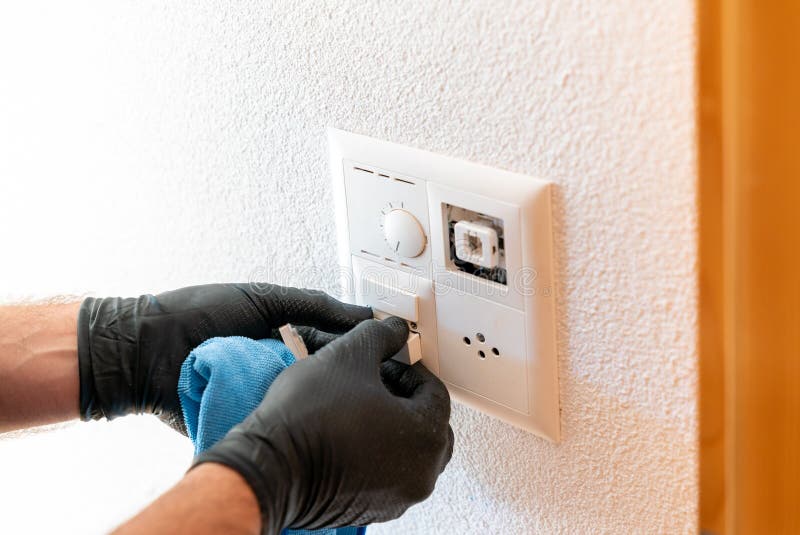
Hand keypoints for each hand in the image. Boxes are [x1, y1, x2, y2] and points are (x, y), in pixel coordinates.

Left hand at [77, 283, 371, 432]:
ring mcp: (265, 397)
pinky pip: (279, 425)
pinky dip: (295, 424)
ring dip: (326, 404)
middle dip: (350, 382)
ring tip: (356, 406)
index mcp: (285, 339)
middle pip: (326, 379)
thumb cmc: (196, 315)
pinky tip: (318, 424)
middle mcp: (279, 369)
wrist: (143, 351)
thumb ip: (312, 304)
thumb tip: (363, 315)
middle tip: (381, 387)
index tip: (390, 356)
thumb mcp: (263, 298)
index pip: (334, 347)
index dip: (360, 352)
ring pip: (307, 405)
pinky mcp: (248, 422)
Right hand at [193, 317, 453, 533]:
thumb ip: (380, 336)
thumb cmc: (309, 416)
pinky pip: (388, 474)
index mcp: (426, 438)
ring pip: (410, 452)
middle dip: (406, 399)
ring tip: (359, 406)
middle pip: (429, 425)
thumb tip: (394, 330)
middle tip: (376, 382)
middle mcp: (420, 474)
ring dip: (393, 426)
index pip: (436, 393)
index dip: (410, 369)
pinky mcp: (371, 510)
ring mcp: (397, 497)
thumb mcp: (349, 355)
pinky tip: (347, 434)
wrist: (267, 468)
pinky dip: (378, 453)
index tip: (386, 362)